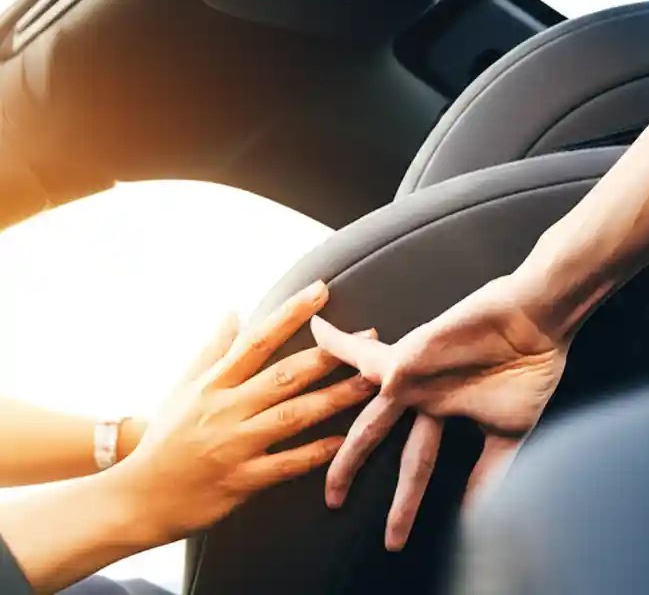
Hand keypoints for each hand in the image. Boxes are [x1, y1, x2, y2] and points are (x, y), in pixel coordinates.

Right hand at [114, 281, 376, 541]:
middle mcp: (225, 409)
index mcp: (213, 383)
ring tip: (369, 384)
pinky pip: (287, 464)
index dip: (290, 313)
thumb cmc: (165, 440)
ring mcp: (234, 445)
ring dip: (335, 399)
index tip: (321, 290)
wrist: (137, 499)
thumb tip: (233, 311)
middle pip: (284, 376)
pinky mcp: (241, 480)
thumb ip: (213, 351)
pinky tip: (344, 441)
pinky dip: (316, 452)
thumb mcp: (183, 390)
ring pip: (293, 416)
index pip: (257, 340)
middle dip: (329, 355)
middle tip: (368, 340)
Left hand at [310, 272, 571, 550]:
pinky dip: (338, 344)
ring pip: (367, 419)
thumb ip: (488, 471)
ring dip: (346, 452)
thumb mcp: (508, 432)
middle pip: (378, 440)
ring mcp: (412, 375)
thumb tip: (476, 515)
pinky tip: (316, 330)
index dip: (405, 500)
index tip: (395, 536)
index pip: (415, 463)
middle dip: (353, 471)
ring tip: (327, 483)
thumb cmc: (528, 368)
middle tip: (333, 503)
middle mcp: (421, 393)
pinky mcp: (409, 357)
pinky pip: (362, 355)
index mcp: (442, 409)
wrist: (535, 324)